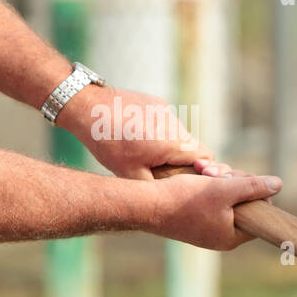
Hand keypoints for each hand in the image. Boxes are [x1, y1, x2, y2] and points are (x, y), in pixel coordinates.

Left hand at [58, 85, 213, 179]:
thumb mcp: (131, 174)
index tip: (187, 176)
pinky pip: (165, 121)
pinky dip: (156, 130)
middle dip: (181, 159)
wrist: (89, 108)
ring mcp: (167, 111)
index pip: (207, 158)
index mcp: (174, 144)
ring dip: (167, 144)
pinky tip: (135, 133)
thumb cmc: (108, 143)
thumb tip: (173, 194)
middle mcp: (176, 125)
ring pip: (178, 134)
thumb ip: (158, 186)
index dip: (203, 169)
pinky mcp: (157, 102)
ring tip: (142, 149)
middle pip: (192, 147)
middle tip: (158, 167)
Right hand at [141, 165, 281, 250]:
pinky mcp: (192, 217)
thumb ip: (252, 187)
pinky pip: (209, 197)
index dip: (255, 191)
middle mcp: (220, 236)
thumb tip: (278, 185)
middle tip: (217, 171)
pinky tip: (197, 172)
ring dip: (219, 178)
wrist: (142, 204)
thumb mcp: (224, 189)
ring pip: (226, 196)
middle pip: (243, 203)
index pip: (259, 213)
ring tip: (203, 169)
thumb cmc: (183, 199)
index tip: (241, 178)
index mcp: (232, 237)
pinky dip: (206, 183)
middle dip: (234, 181)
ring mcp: (206, 227)